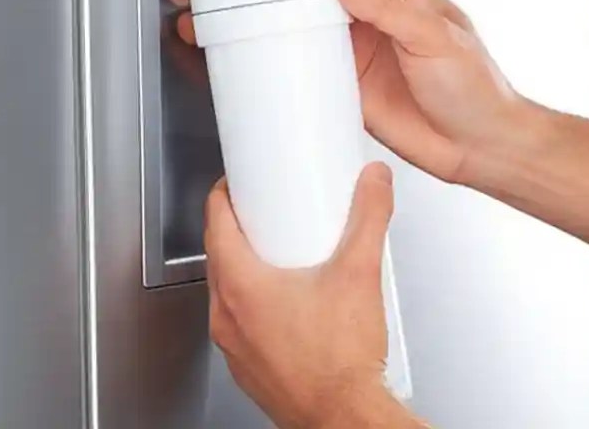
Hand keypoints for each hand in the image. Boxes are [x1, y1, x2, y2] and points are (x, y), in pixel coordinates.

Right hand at [172, 0, 527, 184]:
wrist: (482, 147)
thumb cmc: (478, 88)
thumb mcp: (434, 38)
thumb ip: (388, 8)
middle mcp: (370, 19)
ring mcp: (355, 53)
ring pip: (301, 29)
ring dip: (265, 24)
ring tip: (226, 22)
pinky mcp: (346, 88)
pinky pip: (305, 70)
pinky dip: (279, 66)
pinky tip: (256, 64)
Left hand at [205, 163, 425, 428]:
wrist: (344, 418)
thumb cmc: (340, 362)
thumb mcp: (360, 272)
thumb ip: (369, 218)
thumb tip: (374, 183)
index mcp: (241, 285)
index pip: (214, 222)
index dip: (225, 194)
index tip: (238, 183)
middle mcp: (227, 316)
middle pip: (219, 255)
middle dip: (240, 229)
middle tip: (265, 213)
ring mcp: (233, 345)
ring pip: (227, 291)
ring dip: (246, 268)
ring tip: (281, 256)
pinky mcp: (247, 366)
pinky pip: (239, 324)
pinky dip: (254, 305)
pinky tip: (288, 304)